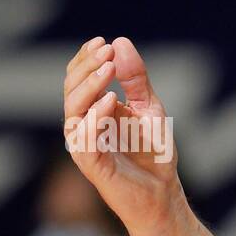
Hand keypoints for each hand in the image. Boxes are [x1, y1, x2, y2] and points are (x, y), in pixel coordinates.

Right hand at [63, 35, 184, 235]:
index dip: (86, 59)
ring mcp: (84, 144)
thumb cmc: (154, 153)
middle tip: (107, 52)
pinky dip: (95, 118)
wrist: (163, 193)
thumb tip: (120, 42)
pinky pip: (84, 138)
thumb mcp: (149, 107)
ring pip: (73, 110)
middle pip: (71, 89)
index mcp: (92, 110)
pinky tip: (111, 101)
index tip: (103, 42)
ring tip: (110, 69)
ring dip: (90, 86)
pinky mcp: (90, 164)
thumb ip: (136, 79)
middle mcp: (83, 125)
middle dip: (87, 68)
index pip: (78, 78)